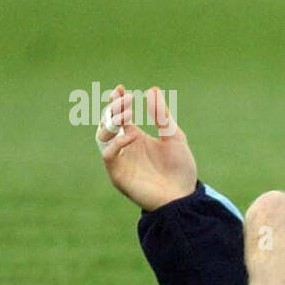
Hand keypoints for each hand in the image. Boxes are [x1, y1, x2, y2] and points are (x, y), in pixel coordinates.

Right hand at [96, 84, 197, 210]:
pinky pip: (108, 155)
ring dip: (110, 122)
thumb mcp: (174, 137)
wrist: (182, 196)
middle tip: (126, 99)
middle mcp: (124, 147)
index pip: (119, 115)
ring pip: (101, 136)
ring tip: (127, 113)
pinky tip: (132, 136)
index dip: (116, 101)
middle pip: (107, 122)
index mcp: (135, 137)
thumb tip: (152, 90)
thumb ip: (162, 116)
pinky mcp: (117, 174)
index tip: (120, 88)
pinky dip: (117, 143)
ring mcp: (119, 160)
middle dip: (114, 109)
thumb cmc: (180, 169)